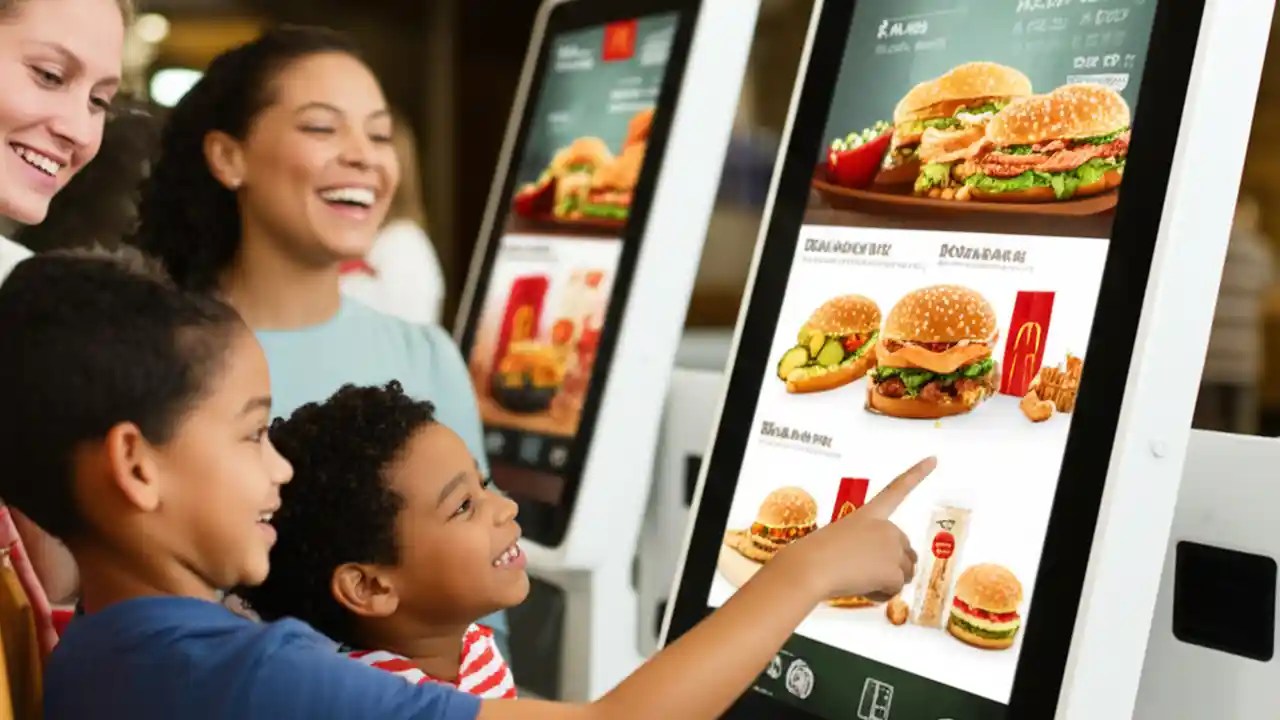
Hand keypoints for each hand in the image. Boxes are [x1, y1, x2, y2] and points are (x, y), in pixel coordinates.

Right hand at [778, 457, 935, 601]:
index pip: (895, 491)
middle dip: (889, 568)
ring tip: (857, 580)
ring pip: (903, 575)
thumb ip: (862, 549)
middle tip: (859, 573)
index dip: (917, 474)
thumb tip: (879, 574)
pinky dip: (879, 595)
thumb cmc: (813, 556)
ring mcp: (892, 547)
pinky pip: (894, 591)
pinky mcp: (894, 570)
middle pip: (904, 554)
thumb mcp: (839, 542)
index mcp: (868, 515)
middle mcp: (886, 527)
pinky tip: (861, 589)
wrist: (810, 568)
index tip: (934, 459)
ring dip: (884, 583)